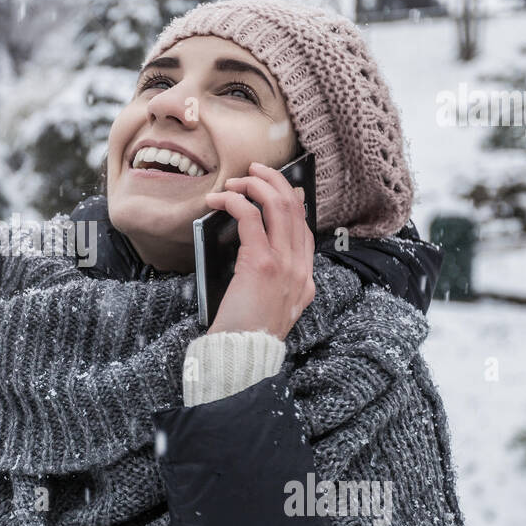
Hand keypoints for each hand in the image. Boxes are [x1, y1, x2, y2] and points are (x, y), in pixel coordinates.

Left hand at [202, 162, 314, 339]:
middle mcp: (300, 268)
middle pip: (295, 208)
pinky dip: (236, 201)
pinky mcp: (261, 263)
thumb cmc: (246, 334)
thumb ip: (272, 280)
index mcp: (304, 280)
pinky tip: (221, 199)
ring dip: (255, 184)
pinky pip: (251, 216)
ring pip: (278, 205)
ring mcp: (284, 264)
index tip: (273, 187)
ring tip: (236, 180)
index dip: (290, 201)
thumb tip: (254, 248)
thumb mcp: (271, 307)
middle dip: (274, 181)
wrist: (242, 355)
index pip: (304, 228)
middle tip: (254, 170)